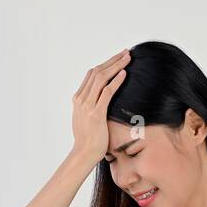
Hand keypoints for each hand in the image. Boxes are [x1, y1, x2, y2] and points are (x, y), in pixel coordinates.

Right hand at [71, 48, 129, 164]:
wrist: (83, 154)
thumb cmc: (88, 139)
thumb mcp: (85, 119)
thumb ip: (90, 107)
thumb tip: (99, 101)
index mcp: (78, 99)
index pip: (92, 74)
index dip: (106, 64)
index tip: (117, 58)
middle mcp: (81, 99)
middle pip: (97, 72)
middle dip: (113, 60)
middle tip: (126, 52)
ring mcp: (87, 106)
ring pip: (102, 78)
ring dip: (116, 66)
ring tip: (128, 58)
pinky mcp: (96, 113)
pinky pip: (107, 92)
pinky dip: (116, 81)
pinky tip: (124, 74)